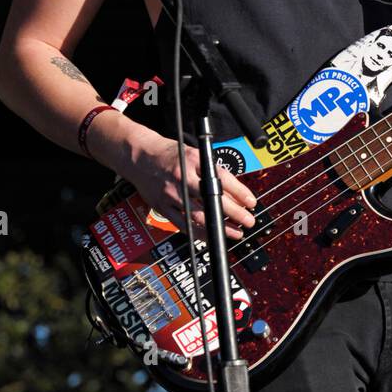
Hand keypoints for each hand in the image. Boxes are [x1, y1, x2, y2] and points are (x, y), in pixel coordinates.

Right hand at [91, 116, 256, 240]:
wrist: (140, 156)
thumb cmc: (172, 154)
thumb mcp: (196, 155)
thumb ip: (213, 172)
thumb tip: (236, 194)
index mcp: (194, 161)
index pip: (222, 178)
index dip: (240, 192)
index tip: (251, 203)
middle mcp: (183, 177)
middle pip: (213, 199)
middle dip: (234, 213)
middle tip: (249, 221)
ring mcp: (171, 193)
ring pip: (199, 216)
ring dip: (220, 227)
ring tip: (236, 233)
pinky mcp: (162, 206)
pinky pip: (182, 224)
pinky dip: (198, 233)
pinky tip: (211, 236)